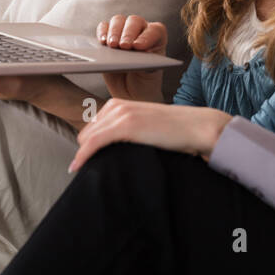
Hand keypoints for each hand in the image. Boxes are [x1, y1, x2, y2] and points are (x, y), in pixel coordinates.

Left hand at [68, 100, 232, 173]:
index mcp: (120, 104)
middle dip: (84, 149)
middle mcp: (118, 106)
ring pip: (87, 138)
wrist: (197, 127)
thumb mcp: (146, 126)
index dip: (87, 144)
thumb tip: (115, 149)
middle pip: (87, 132)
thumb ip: (129, 131)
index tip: (83, 160)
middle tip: (83, 167)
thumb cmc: (176, 130)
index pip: (92, 126)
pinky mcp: (126, 126)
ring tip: (78, 170)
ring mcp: (121, 115)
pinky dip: (84, 155)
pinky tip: (77, 166)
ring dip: (82, 154)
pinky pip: (95, 142)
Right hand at [96, 14, 165, 101]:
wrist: (131, 91)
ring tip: (112, 45)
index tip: (138, 47)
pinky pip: (103, 27)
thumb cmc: (144, 81)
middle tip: (124, 46)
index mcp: (157, 38)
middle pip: (134, 21)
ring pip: (118, 21)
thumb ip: (146, 64)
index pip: (155, 30)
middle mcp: (141, 31)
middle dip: (128, 33)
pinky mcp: (108, 37)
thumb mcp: (150, 75)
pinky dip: (102, 33)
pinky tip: (102, 42)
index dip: (147, 36)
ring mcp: (123, 32)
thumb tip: (134, 56)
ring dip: (114, 31)